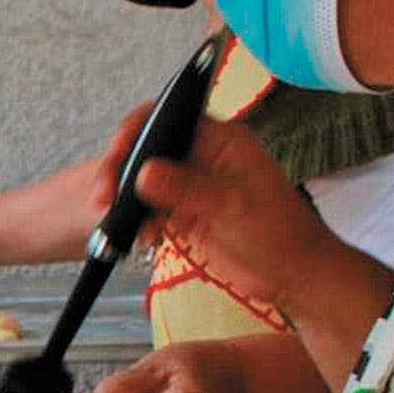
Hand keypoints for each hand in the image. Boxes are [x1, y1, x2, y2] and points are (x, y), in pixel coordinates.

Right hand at [90, 104, 341, 310]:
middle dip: (120, 169)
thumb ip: (186, 188)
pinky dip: (135, 221)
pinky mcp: (182, 213)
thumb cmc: (278, 232)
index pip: (169, 117)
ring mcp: (190, 186)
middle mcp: (202, 157)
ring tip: (112, 220)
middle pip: (147, 148)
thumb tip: (142, 172)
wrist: (290, 275)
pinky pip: (146, 209)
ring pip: (141, 181)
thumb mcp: (231, 206)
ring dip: (123, 198)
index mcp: (220, 140)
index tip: (117, 152)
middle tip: (103, 197)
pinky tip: (138, 238)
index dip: (138, 129)